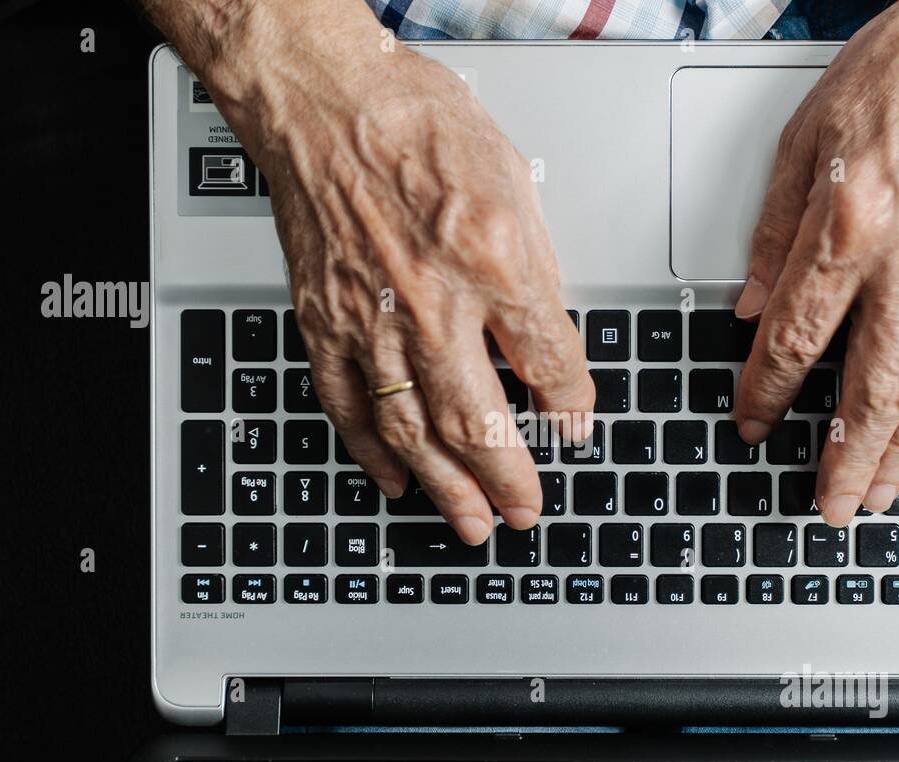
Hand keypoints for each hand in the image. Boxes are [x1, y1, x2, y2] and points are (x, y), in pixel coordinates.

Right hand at [147, 0, 594, 543]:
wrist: (324, 102)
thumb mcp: (514, 182)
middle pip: (480, 418)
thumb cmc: (415, 125)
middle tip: (524, 513)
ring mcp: (371, 320)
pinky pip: (350, 405)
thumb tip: (549, 341)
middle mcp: (432, 302)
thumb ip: (535, 271)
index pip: (548, 363)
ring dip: (447, 486)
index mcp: (493, 261)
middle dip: (508, 478)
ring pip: (414, 429)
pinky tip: (396, 479)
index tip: (573, 429)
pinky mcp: (325, 323)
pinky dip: (373, 451)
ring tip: (470, 523)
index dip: (570, 408)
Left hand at [732, 0, 898, 525]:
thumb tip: (755, 310)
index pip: (797, 339)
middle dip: (847, 459)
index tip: (751, 425)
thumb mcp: (804, 145)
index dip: (767, 393)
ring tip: (879, 493)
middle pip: (874, 388)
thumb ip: (775, 238)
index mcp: (851, 228)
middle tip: (830, 505)